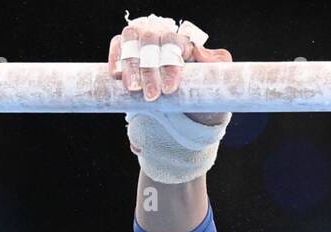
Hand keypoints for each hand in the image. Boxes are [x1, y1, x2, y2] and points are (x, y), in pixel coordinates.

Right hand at [107, 14, 231, 125]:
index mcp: (180, 41)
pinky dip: (115, 59)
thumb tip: (201, 52)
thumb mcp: (211, 76)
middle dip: (150, 71)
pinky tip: (116, 75)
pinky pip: (116, 46)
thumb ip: (215, 62)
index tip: (170, 89)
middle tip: (152, 96)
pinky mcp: (124, 46)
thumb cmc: (195, 85)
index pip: (173, 45)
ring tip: (134, 89)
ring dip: (131, 67)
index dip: (170, 66)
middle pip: (150, 43)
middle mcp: (159, 35)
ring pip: (131, 44)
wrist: (178, 96)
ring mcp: (140, 39)